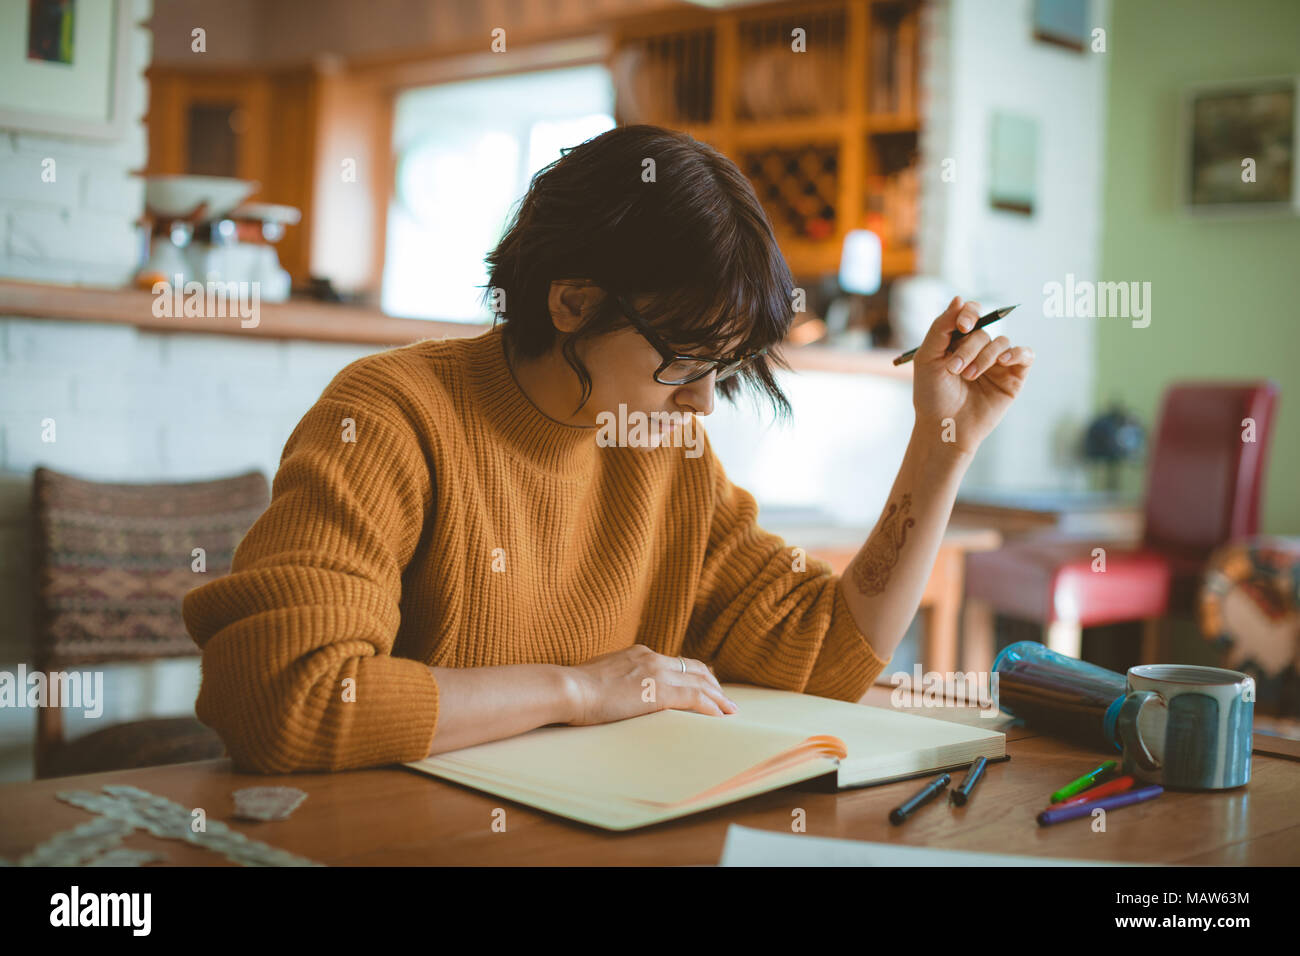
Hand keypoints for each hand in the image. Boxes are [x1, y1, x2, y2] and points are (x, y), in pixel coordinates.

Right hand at [565, 645, 737, 725]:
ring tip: (730, 710)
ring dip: (718, 697)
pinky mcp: (659, 691)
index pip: (674, 662)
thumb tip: (613, 694)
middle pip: (694, 668)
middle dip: (712, 684)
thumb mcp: (598, 678)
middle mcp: (651, 657)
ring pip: (700, 681)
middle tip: (724, 700)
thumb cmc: (574, 690)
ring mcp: (657, 672)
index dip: (693, 674)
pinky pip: (695, 698)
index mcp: (637, 653)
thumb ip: (614, 681)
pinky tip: (720, 717)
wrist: (568, 689)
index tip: (704, 687)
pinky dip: (711, 707)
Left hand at [911, 296, 1033, 454]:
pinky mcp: (1013, 377)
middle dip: (968, 347)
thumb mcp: (927, 357)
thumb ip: (941, 327)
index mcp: (957, 341)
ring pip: (1001, 342)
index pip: (970, 314)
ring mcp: (997, 363)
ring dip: (985, 357)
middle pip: (983, 331)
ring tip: (969, 376)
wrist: (944, 427)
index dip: (969, 314)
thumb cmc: (931, 395)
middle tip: (954, 368)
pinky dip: (1017, 353)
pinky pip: (1025, 354)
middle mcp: (979, 349)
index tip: (962, 326)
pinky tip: (1003, 362)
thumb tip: (960, 299)